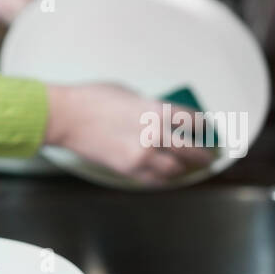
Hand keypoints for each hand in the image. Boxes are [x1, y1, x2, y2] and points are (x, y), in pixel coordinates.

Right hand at [43, 81, 215, 183]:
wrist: (66, 117)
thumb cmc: (92, 99)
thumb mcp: (129, 94)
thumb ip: (149, 108)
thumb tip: (162, 118)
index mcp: (157, 111)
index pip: (194, 122)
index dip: (204, 128)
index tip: (207, 131)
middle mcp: (155, 135)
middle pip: (191, 151)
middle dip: (203, 156)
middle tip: (208, 158)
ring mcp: (141, 156)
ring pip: (174, 170)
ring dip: (184, 169)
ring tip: (188, 168)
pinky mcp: (128, 170)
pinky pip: (154, 179)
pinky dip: (163, 177)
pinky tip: (166, 174)